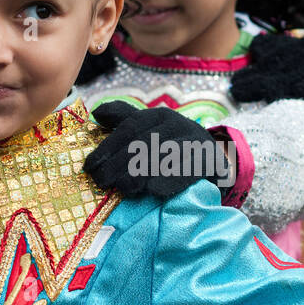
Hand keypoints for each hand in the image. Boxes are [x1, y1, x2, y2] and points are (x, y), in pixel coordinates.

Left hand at [85, 101, 232, 197]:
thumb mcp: (150, 129)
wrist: (214, 159)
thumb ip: (124, 119)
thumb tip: (96, 113)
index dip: (107, 148)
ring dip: (139, 173)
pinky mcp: (208, 160)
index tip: (90, 166)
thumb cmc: (173, 146)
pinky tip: (152, 191)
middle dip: (117, 164)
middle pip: (141, 144)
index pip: (128, 128)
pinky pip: (185, 170)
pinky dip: (168, 180)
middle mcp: (177, 124)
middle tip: (101, 182)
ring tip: (123, 188)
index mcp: (159, 115)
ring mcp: (194, 141)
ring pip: (161, 156)